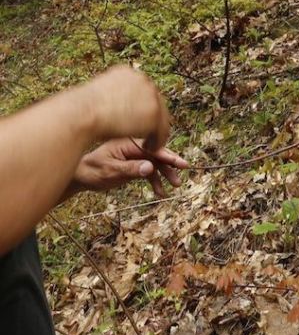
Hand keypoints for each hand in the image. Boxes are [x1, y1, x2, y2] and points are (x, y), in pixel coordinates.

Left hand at [70, 138, 188, 197]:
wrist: (80, 175)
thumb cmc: (92, 170)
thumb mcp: (111, 171)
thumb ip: (131, 169)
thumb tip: (150, 168)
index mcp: (129, 143)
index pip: (153, 148)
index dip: (169, 156)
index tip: (182, 164)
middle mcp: (135, 147)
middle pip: (158, 154)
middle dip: (170, 166)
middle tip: (179, 179)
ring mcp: (135, 155)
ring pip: (156, 163)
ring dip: (165, 174)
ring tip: (173, 186)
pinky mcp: (134, 164)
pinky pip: (149, 171)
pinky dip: (155, 180)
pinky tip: (160, 192)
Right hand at [82, 65, 169, 150]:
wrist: (81, 114)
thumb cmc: (80, 110)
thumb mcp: (97, 96)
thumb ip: (110, 96)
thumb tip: (113, 102)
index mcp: (127, 72)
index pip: (142, 91)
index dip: (141, 108)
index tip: (136, 120)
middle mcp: (142, 79)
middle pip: (154, 101)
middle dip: (151, 118)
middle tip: (148, 133)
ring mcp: (150, 95)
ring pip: (160, 116)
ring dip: (155, 130)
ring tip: (149, 143)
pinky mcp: (154, 112)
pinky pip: (161, 129)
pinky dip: (157, 140)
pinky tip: (149, 148)